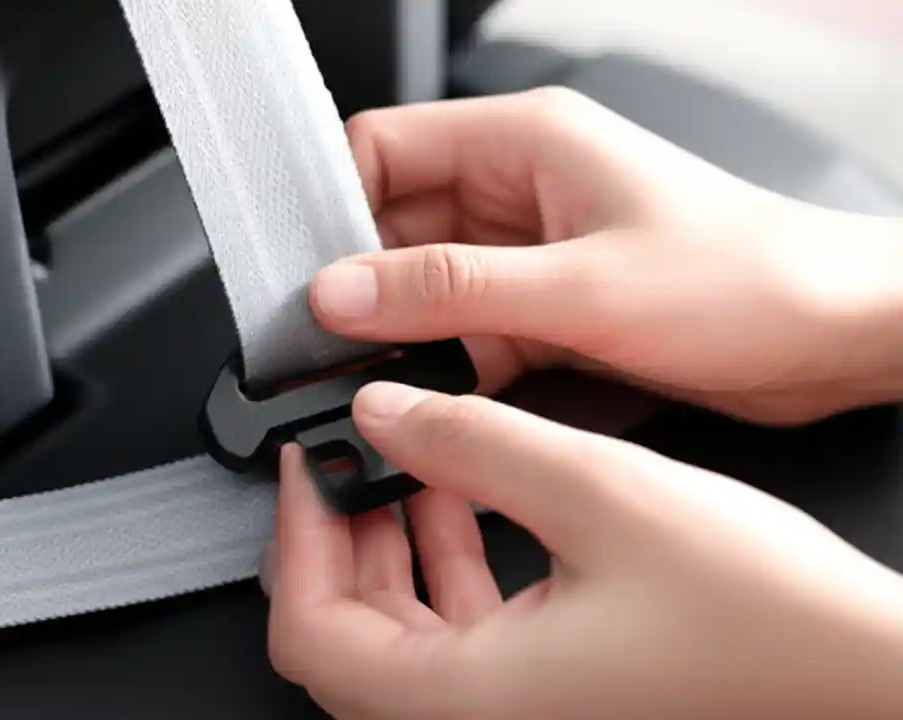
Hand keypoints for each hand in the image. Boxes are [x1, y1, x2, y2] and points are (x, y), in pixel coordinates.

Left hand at [264, 383, 902, 718]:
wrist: (870, 679)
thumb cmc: (772, 625)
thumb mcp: (602, 495)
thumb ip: (475, 444)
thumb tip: (385, 414)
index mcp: (470, 700)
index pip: (310, 634)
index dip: (293, 539)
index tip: (305, 467)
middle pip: (346, 639)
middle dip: (340, 537)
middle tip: (346, 460)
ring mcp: (519, 718)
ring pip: (403, 638)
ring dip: (394, 546)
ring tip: (405, 463)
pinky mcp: (557, 699)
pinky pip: (464, 639)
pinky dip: (450, 567)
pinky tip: (471, 500)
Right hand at [312, 88, 902, 423]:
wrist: (836, 336)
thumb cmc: (747, 279)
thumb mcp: (579, 288)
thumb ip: (448, 291)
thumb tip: (342, 292)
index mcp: (524, 142)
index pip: (382, 148)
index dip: (332, 206)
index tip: (306, 275)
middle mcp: (520, 188)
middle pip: (395, 224)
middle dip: (363, 284)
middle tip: (335, 343)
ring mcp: (533, 248)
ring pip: (426, 283)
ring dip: (407, 330)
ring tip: (390, 374)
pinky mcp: (550, 303)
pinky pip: (469, 326)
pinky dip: (451, 360)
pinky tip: (445, 393)